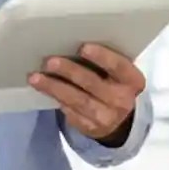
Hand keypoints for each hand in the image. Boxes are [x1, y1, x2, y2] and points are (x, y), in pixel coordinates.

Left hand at [29, 43, 145, 145]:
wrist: (120, 119)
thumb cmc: (115, 83)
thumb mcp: (119, 73)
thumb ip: (105, 60)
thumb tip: (72, 40)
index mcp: (132, 80)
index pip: (118, 66)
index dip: (102, 57)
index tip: (83, 47)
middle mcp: (122, 100)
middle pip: (93, 84)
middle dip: (70, 71)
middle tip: (50, 61)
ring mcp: (107, 118)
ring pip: (77, 101)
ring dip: (54, 87)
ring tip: (36, 77)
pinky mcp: (91, 128)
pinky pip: (71, 113)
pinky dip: (56, 99)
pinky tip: (44, 90)